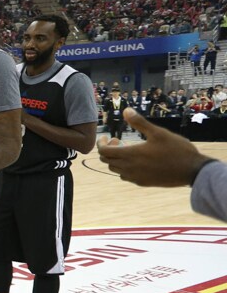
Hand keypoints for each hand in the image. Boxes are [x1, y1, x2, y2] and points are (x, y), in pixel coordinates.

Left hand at [98, 108, 213, 186]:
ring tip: (127, 149)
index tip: (106, 137)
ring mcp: (135, 177)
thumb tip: (126, 110)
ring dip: (115, 159)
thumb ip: (139, 122)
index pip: (103, 152)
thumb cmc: (177, 150)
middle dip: (107, 149)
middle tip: (118, 140)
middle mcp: (129, 168)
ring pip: (115, 169)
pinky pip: (125, 176)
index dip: (101, 143)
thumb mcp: (158, 133)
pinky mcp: (142, 183)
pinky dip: (124, 168)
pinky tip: (135, 161)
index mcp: (130, 155)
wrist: (192, 171)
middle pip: (107, 161)